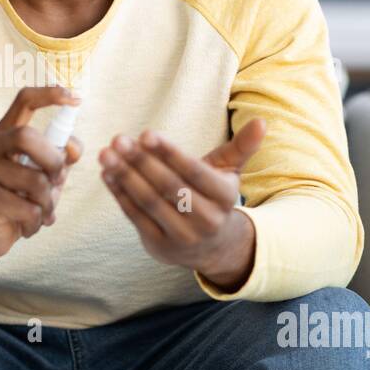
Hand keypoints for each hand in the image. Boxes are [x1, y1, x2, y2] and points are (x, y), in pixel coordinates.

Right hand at [0, 86, 82, 283]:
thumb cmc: (14, 202)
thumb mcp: (40, 176)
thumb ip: (58, 158)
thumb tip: (71, 147)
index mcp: (2, 136)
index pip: (24, 101)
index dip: (51, 95)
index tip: (76, 98)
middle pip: (27, 137)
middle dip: (53, 162)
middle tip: (56, 181)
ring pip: (35, 181)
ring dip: (49, 203)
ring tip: (42, 214)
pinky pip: (27, 209)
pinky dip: (36, 223)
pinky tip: (27, 227)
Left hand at [98, 118, 266, 290]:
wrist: (213, 247)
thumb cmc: (215, 197)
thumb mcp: (228, 173)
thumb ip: (241, 147)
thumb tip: (263, 122)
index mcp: (224, 197)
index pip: (194, 172)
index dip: (169, 153)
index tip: (146, 134)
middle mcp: (205, 219)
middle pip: (168, 187)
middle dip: (140, 161)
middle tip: (118, 139)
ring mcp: (181, 235)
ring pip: (149, 202)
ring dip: (125, 176)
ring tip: (106, 153)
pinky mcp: (159, 245)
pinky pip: (136, 217)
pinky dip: (120, 194)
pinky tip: (107, 174)